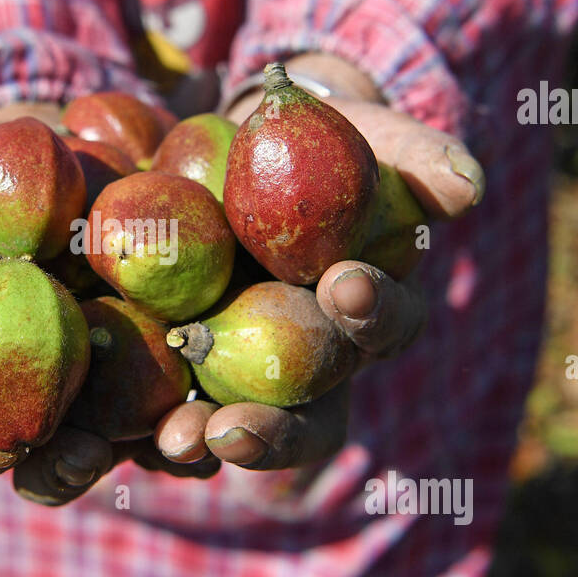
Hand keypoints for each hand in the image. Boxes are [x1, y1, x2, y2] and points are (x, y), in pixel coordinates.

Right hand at [0, 102, 216, 504]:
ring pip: (66, 460)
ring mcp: (86, 406)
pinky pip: (167, 443)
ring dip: (69, 469)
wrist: (148, 162)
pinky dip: (177, 448)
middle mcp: (12, 383)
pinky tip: (192, 440)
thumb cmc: (42, 151)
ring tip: (92, 454)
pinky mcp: (163, 407)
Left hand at [152, 54, 484, 470]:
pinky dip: (139, 428)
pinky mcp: (176, 370)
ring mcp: (240, 375)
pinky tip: (110, 433)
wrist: (234, 144)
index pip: (381, 328)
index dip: (373, 314)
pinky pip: (161, 413)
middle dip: (273, 427)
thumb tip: (467, 185)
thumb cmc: (316, 139)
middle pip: (304, 417)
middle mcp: (308, 364)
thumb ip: (416, 156)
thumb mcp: (366, 133)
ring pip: (231, 432)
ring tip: (174, 440)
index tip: (346, 285)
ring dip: (203, 443)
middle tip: (235, 428)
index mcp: (364, 314)